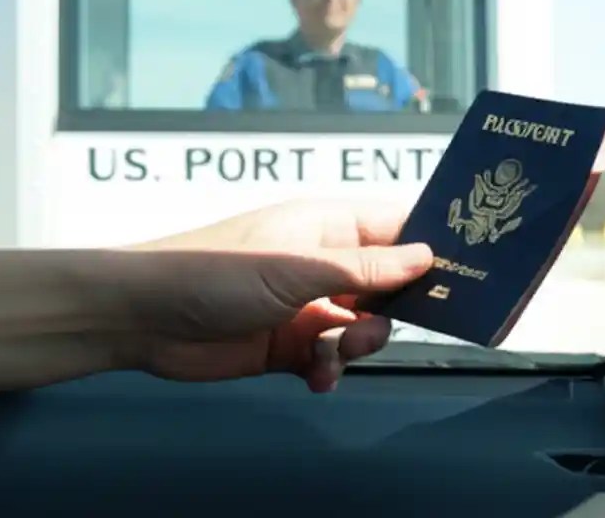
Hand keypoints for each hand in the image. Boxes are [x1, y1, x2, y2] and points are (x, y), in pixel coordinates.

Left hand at [117, 199, 429, 392]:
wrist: (142, 317)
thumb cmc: (213, 271)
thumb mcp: (298, 266)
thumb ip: (364, 266)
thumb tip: (425, 256)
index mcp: (328, 226)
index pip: (396, 229)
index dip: (429, 249)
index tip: (461, 275)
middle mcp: (322, 262)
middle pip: (388, 285)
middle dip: (392, 312)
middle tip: (372, 326)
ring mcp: (305, 304)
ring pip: (363, 328)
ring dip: (358, 346)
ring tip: (331, 353)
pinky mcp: (287, 344)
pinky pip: (330, 359)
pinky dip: (330, 370)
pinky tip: (315, 377)